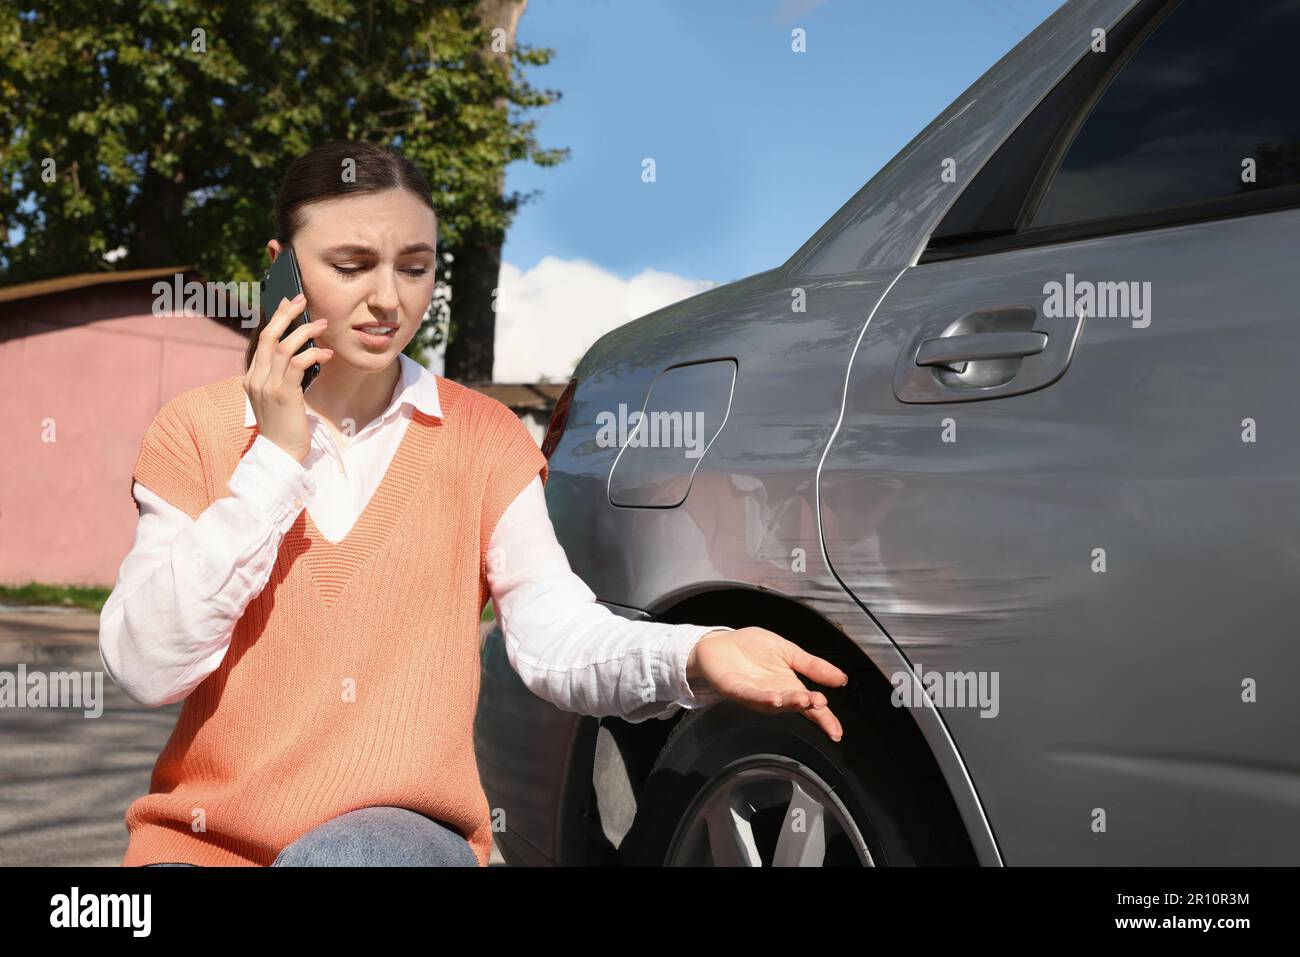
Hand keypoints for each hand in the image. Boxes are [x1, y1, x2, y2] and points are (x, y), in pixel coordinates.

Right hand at [245, 293, 332, 462]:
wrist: (280, 454)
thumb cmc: (286, 426)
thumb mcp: (280, 397)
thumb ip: (285, 375)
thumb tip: (303, 352)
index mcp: (251, 377)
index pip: (261, 340)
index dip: (275, 319)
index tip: (288, 303)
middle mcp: (255, 378)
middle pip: (268, 336)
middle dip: (286, 314)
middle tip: (302, 299)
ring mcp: (267, 386)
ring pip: (284, 347)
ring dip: (305, 332)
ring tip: (323, 325)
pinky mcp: (283, 394)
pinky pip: (298, 364)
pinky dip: (313, 354)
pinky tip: (327, 354)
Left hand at [686, 627, 848, 741]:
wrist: (719, 643)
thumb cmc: (752, 648)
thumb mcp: (789, 652)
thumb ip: (813, 666)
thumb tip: (842, 679)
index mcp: (789, 686)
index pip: (810, 707)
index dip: (824, 720)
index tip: (837, 732)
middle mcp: (774, 694)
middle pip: (793, 705)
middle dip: (807, 706)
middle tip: (820, 704)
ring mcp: (753, 694)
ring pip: (773, 703)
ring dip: (787, 703)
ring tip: (802, 700)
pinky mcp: (734, 689)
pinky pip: (749, 696)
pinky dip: (761, 699)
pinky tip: (773, 698)